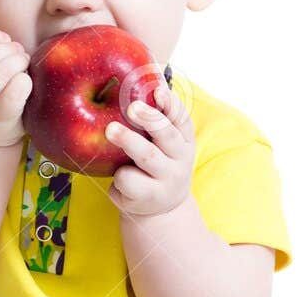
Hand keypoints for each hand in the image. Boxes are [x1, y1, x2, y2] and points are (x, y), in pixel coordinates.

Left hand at [104, 81, 194, 218]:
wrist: (162, 210)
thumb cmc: (157, 167)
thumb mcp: (164, 147)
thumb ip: (157, 123)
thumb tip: (131, 86)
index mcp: (184, 141)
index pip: (182, 119)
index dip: (171, 104)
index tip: (157, 90)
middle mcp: (180, 159)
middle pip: (168, 136)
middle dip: (150, 119)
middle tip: (131, 107)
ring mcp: (166, 179)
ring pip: (147, 156)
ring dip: (129, 140)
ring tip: (111, 129)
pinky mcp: (148, 196)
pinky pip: (129, 179)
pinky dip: (118, 175)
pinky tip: (116, 175)